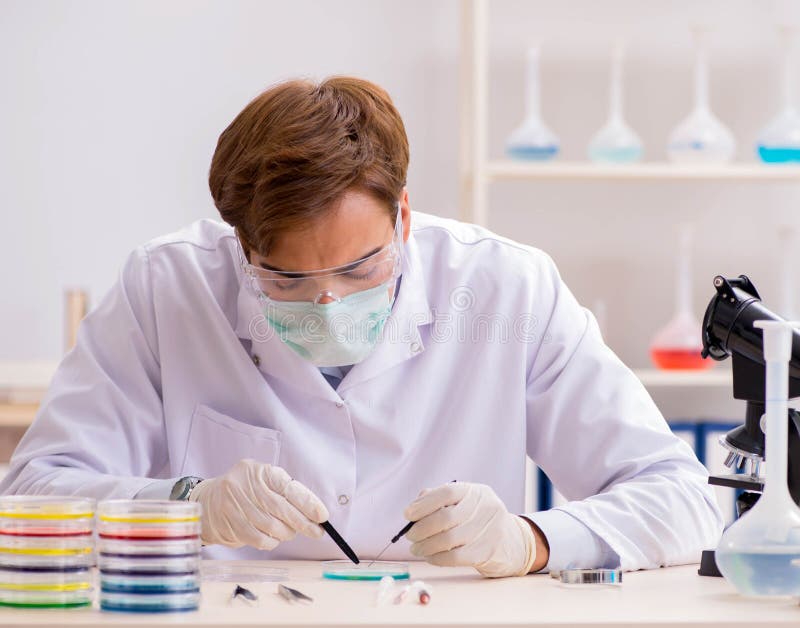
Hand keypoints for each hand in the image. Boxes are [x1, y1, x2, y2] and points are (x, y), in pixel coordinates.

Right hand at [190, 459, 328, 549]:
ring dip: (287, 533)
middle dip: (303, 523)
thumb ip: (285, 492)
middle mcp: (246, 485)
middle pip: (282, 509)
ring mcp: (235, 505)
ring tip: (291, 532)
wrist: (209, 500)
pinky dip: (271, 542)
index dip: (308, 503)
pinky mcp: (229, 524)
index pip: (289, 487)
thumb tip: (313, 512)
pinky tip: (274, 538)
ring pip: (271, 527)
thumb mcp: (264, 481)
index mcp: (260, 471)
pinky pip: (258, 539)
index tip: (322, 515)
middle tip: (317, 532)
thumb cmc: (247, 491)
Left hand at [404, 482, 536, 577]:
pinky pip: (454, 557)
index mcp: (476, 491)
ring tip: (416, 548)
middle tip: (410, 536)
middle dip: (421, 528)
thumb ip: (439, 499)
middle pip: (445, 518)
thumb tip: (414, 508)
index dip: (424, 504)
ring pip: (448, 540)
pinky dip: (436, 558)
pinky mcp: (487, 553)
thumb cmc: (478, 519)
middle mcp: (484, 508)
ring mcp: (488, 531)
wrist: (513, 542)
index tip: (408, 514)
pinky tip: (430, 557)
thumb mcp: (465, 502)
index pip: (447, 492)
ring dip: (425, 546)